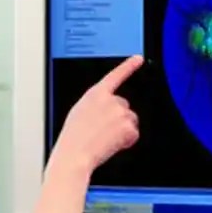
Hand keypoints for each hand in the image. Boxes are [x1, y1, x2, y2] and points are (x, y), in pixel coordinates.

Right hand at [51, 55, 142, 174]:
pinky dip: (126, 141)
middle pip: (125, 106)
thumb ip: (96, 105)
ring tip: (105, 139)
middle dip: (119, 118)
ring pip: (130, 121)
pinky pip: (134, 135)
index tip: (138, 58)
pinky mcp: (128, 126)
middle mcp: (110, 100)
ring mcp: (121, 112)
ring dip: (123, 130)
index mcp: (95, 94)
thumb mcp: (79, 112)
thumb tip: (105, 111)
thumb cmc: (73, 137)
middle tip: (104, 131)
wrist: (74, 154)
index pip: (115, 75)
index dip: (129, 66)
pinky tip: (112, 144)